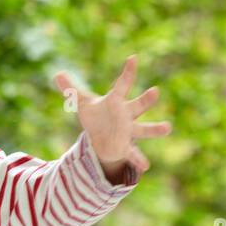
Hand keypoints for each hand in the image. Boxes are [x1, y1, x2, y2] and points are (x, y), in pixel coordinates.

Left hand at [54, 54, 171, 179]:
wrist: (101, 138)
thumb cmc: (95, 116)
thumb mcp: (82, 103)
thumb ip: (70, 90)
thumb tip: (57, 74)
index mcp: (116, 102)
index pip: (122, 85)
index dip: (128, 72)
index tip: (133, 58)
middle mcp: (126, 115)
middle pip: (138, 106)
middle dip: (146, 100)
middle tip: (155, 91)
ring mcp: (128, 131)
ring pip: (143, 130)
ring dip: (155, 129)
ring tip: (168, 127)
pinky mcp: (124, 147)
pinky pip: (132, 154)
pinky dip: (138, 160)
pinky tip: (145, 167)